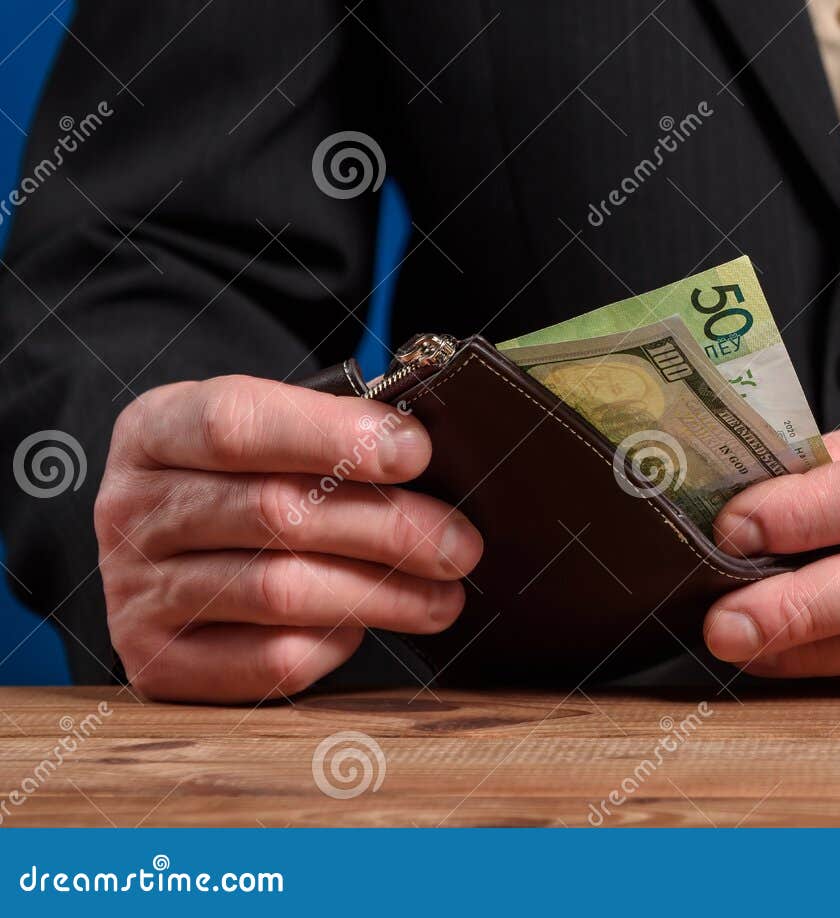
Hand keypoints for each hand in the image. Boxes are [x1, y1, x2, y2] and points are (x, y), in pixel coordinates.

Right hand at [94, 375, 482, 702]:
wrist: (171, 554)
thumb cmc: (245, 479)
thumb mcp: (268, 432)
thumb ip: (330, 432)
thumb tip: (422, 450)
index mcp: (154, 430)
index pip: (233, 423)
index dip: (332, 435)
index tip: (416, 451)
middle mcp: (131, 509)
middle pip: (274, 512)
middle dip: (387, 527)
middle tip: (460, 543)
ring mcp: (135, 592)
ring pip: (280, 592)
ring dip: (381, 594)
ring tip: (444, 595)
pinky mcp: (159, 664)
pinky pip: (267, 660)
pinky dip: (333, 644)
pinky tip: (366, 629)